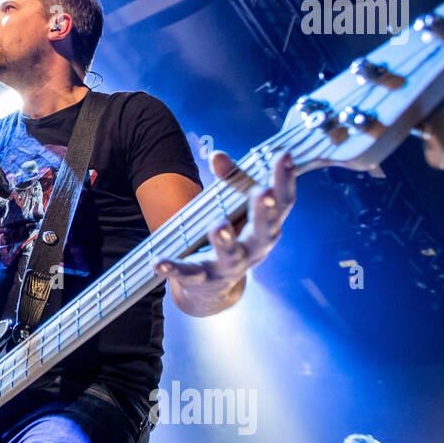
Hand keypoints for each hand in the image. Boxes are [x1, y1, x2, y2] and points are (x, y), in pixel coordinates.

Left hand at [152, 150, 295, 295]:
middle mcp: (253, 249)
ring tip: (219, 225)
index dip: (285, 180)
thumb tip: (218, 155)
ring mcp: (228, 267)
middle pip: (265, 232)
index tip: (283, 155)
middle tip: (265, 191)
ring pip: (230, 256)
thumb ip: (229, 178)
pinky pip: (187, 273)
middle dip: (265, 212)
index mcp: (266, 228)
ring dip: (225, 241)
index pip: (282, 203)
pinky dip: (173, 268)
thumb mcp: (233, 205)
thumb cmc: (230, 234)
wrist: (212, 287)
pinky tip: (158, 262)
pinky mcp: (201, 279)